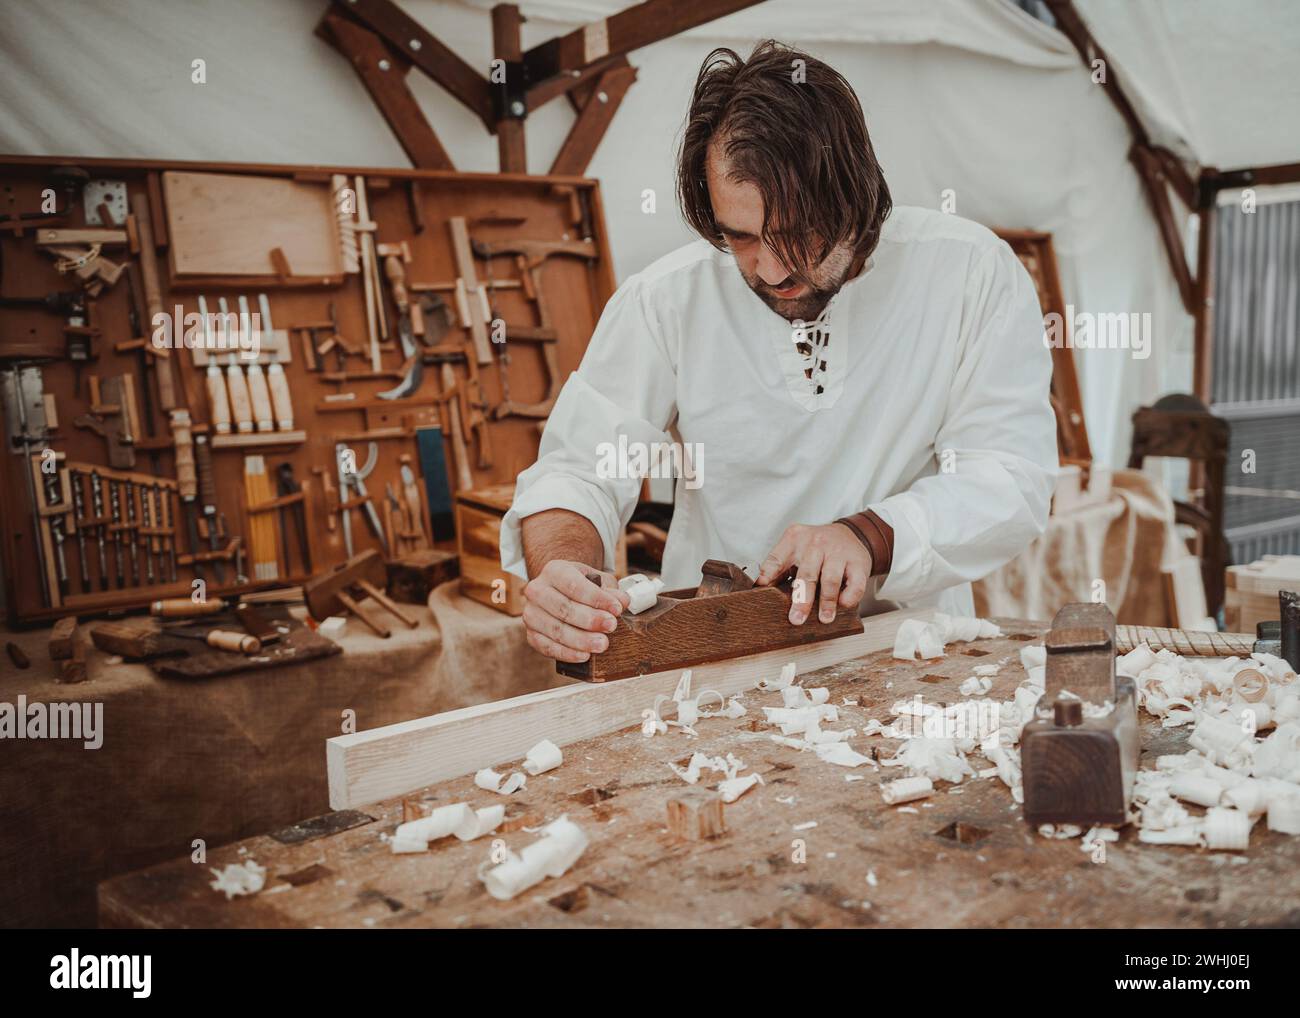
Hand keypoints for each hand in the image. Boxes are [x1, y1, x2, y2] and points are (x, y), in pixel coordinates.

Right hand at [522, 559, 629, 663]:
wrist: (559, 593)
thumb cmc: (581, 586)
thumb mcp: (598, 581)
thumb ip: (610, 590)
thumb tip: (622, 601)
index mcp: (554, 571)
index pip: (575, 586)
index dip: (597, 599)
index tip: (617, 609)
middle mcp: (537, 590)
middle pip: (564, 608)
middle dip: (590, 619)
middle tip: (611, 626)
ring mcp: (531, 614)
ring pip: (555, 630)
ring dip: (581, 640)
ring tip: (602, 644)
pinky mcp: (531, 634)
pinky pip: (547, 647)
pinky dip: (567, 653)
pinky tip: (584, 656)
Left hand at [755, 523, 871, 624]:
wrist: (848, 533)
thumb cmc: (816, 548)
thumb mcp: (795, 549)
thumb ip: (779, 567)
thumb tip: (762, 588)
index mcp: (795, 539)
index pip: (778, 558)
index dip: (769, 574)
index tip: (762, 588)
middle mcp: (816, 543)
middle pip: (806, 573)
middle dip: (801, 599)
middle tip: (796, 619)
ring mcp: (838, 552)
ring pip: (830, 579)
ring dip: (826, 601)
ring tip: (823, 618)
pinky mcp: (858, 562)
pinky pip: (855, 582)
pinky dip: (849, 595)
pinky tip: (843, 604)